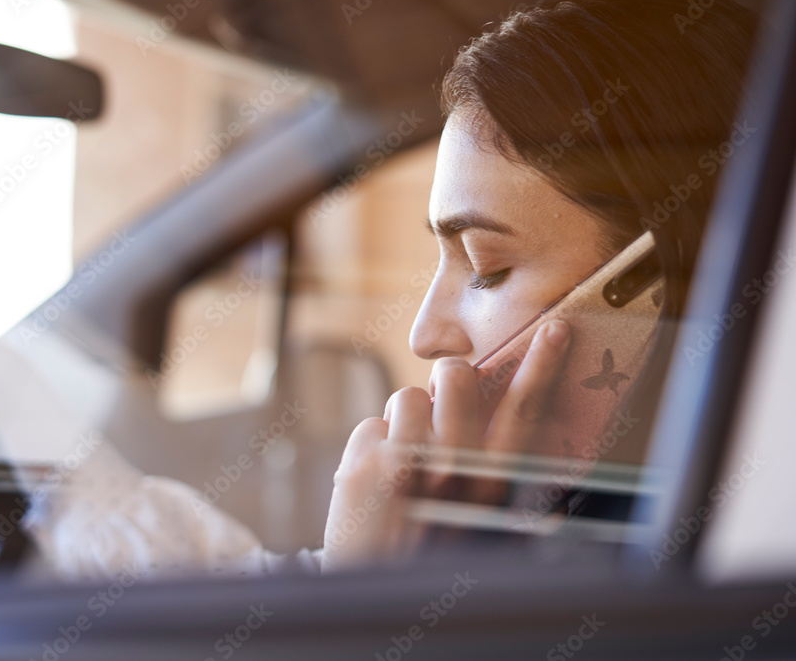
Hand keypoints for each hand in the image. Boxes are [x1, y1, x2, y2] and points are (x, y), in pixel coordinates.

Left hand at [321, 319, 570, 570]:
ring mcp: (406, 461)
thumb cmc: (433, 548)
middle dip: (448, 379)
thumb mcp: (482, 521)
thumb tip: (526, 435)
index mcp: (491, 484)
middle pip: (455, 377)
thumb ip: (497, 475)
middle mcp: (454, 469)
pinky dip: (372, 445)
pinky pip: (372, 424)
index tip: (553, 329)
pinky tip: (374, 480)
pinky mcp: (364, 462)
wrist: (373, 588)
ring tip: (403, 463)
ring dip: (404, 422)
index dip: (541, 367)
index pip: (523, 412)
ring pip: (407, 396)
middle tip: (441, 406)